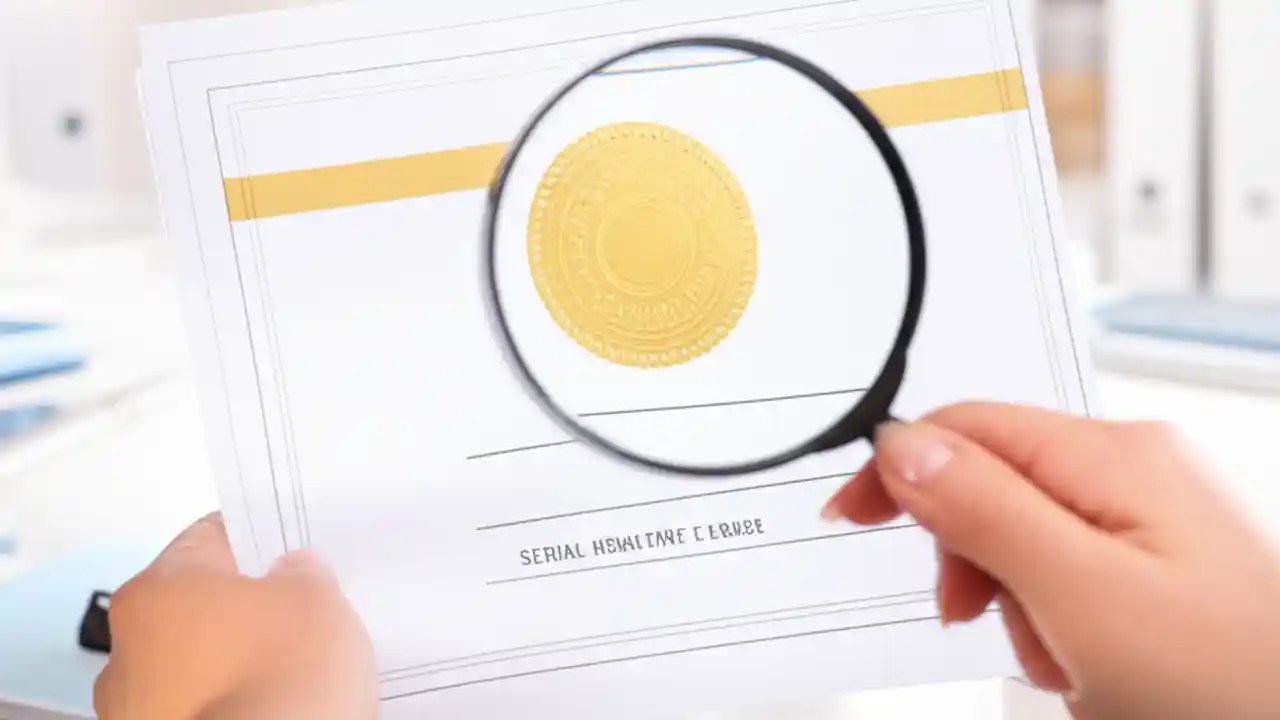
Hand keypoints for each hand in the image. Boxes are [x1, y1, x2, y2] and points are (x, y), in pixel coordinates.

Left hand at [94, 514, 377, 719]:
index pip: (208, 539)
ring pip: (192, 666)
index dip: (256, 542)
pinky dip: (228, 708)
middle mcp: (125, 648)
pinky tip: (269, 710)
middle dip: (242, 613)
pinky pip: (197, 711)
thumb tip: (290, 573)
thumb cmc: (282, 675)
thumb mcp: (316, 597)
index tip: (287, 554)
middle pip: (193, 608)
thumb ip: (300, 572)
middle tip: (295, 619)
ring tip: (287, 675)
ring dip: (232, 667)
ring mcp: (133, 709)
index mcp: (154, 590)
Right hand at [823, 402, 1279, 719]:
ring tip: (1065, 661)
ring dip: (1018, 603)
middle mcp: (1136, 469)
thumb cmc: (1234, 687)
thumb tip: (903, 444)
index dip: (898, 470)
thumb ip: (985, 511)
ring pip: (1025, 537)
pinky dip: (1057, 617)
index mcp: (1115, 458)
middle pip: (992, 483)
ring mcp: (1153, 513)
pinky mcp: (1162, 557)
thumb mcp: (1083, 598)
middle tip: (980, 617)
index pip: (966, 428)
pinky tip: (1091, 662)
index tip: (851, 515)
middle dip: (973, 558)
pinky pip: (1069, 570)